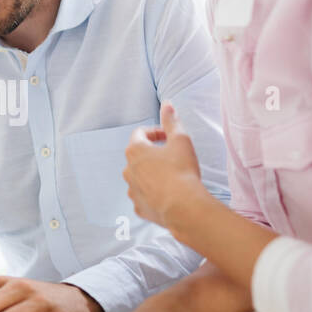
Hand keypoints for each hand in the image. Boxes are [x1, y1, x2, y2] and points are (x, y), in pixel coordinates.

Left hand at [123, 102, 207, 228]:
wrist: (183, 207)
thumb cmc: (182, 170)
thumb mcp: (180, 139)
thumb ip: (171, 121)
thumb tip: (167, 104)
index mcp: (135, 151)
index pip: (140, 133)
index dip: (156, 132)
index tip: (169, 136)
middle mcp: (128, 170)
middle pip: (138, 155)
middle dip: (153, 153)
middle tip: (172, 155)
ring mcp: (131, 190)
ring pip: (139, 176)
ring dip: (152, 173)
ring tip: (171, 176)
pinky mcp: (139, 207)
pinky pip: (143, 195)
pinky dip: (153, 192)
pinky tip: (167, 193)